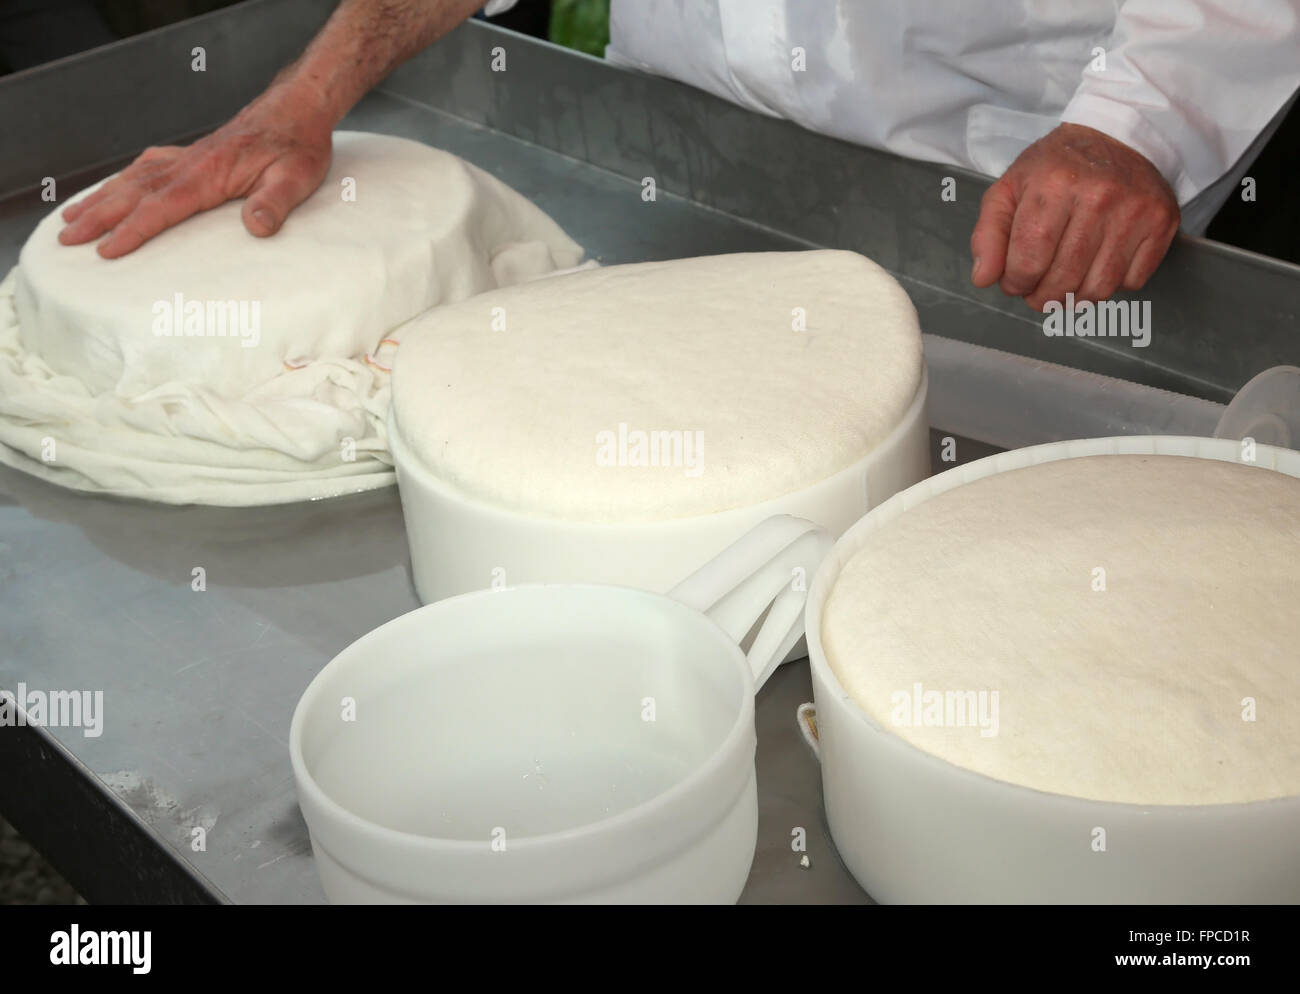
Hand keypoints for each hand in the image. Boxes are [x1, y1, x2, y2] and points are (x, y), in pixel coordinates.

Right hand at [58, 85, 333, 258]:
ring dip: (101, 198)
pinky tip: (115, 187)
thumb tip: (255, 228)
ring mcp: (188, 157)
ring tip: (72, 218)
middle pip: (134, 192)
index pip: (161, 206)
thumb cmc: (298, 146)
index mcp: (209, 173)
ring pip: (133, 177)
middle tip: (67, 239)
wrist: (297, 109)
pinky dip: (124, 178)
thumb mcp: (295, 178)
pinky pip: (147, 165)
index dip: (132, 229)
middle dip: (99, 216)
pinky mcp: (194, 154)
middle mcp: (190, 163)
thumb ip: (274, 203)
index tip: (106, 250)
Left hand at [969, 123, 1179, 310]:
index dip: (1016, 283)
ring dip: (1074, 298)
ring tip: (1062, 283)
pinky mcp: (1162, 222)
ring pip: (1098, 289)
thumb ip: (988, 234)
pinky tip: (1097, 264)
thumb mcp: (1010, 188)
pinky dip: (1111, 284)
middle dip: (1041, 297)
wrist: (1118, 135)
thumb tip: (983, 279)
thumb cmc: (1057, 166)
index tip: (1015, 281)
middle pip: (1063, 280)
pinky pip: (1132, 281)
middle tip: (1036, 289)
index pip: (1028, 261)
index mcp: (1054, 186)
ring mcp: (1135, 211)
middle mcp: (1099, 198)